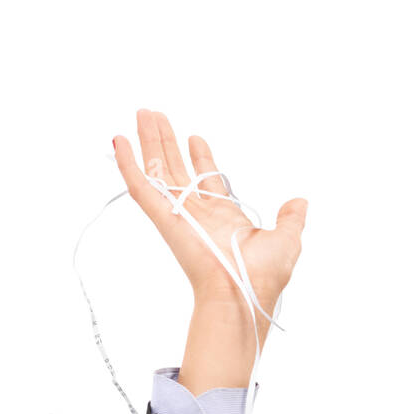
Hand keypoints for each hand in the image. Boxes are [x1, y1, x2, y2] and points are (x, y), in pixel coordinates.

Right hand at [112, 109, 307, 348]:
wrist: (241, 293)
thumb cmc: (263, 275)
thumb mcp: (287, 239)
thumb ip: (291, 218)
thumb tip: (300, 202)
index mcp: (223, 217)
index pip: (207, 180)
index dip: (201, 157)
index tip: (195, 136)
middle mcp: (197, 214)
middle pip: (177, 168)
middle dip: (167, 141)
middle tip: (156, 115)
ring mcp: (178, 214)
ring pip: (157, 170)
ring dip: (148, 141)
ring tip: (142, 113)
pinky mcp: (163, 217)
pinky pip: (140, 187)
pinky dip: (127, 164)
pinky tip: (119, 141)